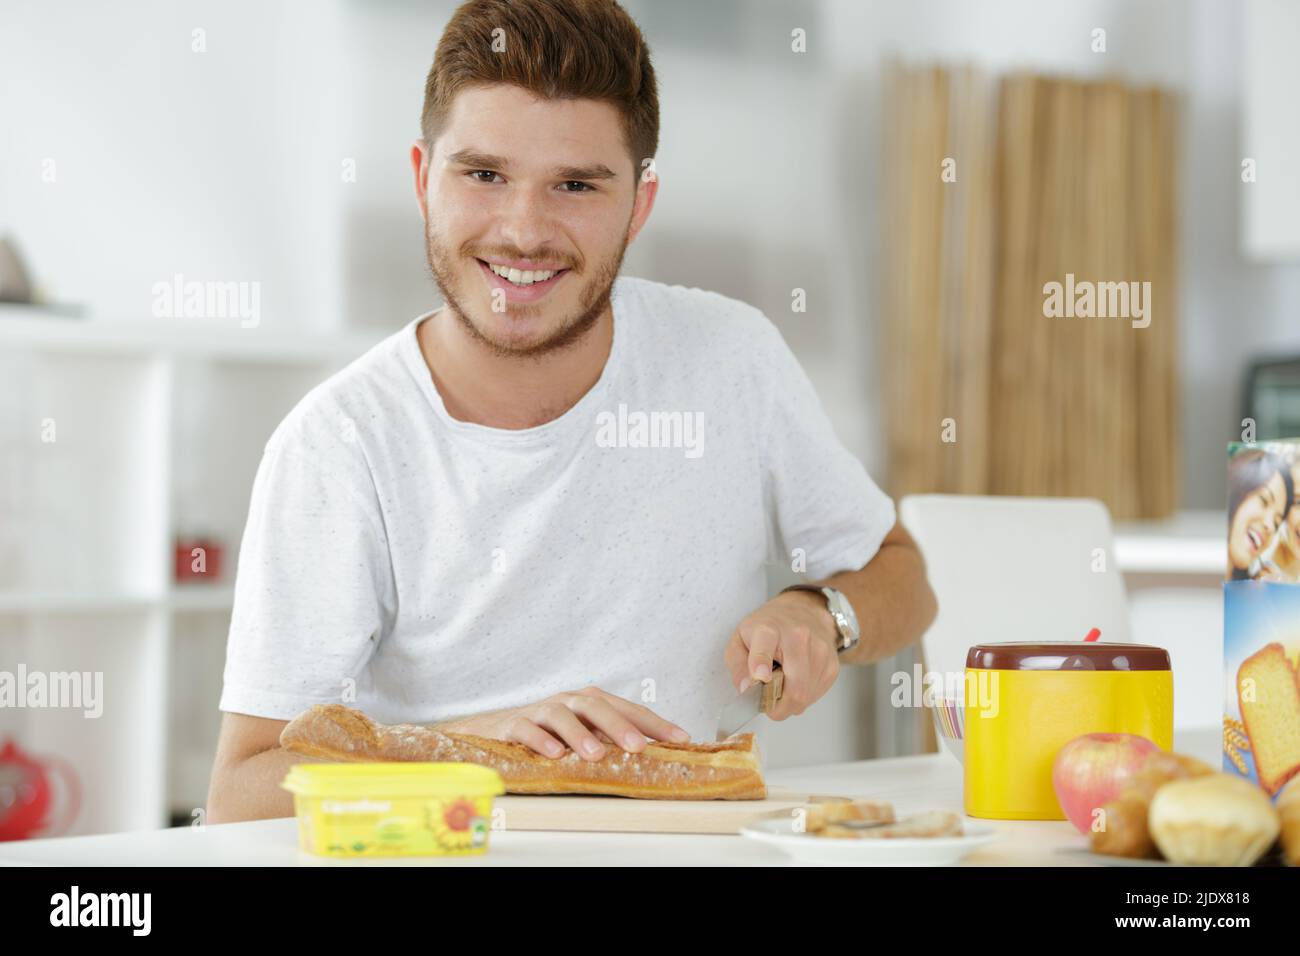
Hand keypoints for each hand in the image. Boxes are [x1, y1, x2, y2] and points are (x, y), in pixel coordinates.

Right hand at [437, 687, 691, 760]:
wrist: (491, 731)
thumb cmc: (547, 735)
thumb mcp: (582, 738)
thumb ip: (611, 743)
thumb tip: (654, 761)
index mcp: (590, 703)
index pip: (627, 709)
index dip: (655, 723)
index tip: (681, 739)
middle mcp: (568, 701)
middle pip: (597, 706)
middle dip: (620, 725)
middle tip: (640, 747)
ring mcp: (540, 710)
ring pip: (562, 714)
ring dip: (580, 734)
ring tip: (596, 755)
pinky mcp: (512, 724)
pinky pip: (527, 729)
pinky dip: (540, 740)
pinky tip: (553, 754)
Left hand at [724, 590, 840, 720]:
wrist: (805, 612)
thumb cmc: (768, 628)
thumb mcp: (740, 640)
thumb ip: (738, 666)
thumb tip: (746, 689)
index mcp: (769, 629)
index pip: (765, 647)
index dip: (761, 663)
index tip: (761, 676)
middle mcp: (798, 637)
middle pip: (795, 686)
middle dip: (779, 707)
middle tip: (768, 706)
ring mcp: (820, 650)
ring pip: (806, 696)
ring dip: (790, 702)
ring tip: (782, 687)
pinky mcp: (832, 664)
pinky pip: (816, 694)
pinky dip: (804, 697)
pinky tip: (796, 682)